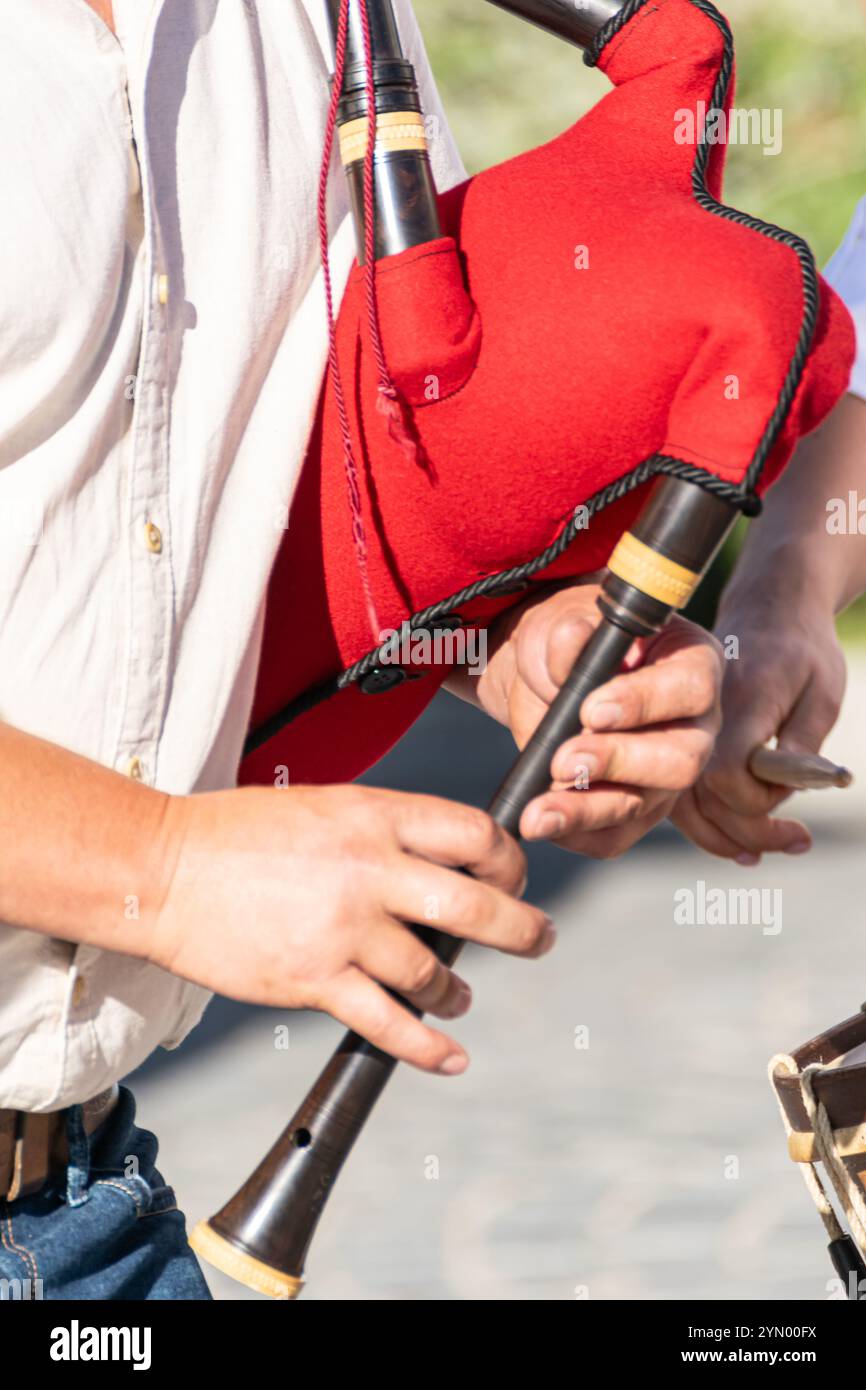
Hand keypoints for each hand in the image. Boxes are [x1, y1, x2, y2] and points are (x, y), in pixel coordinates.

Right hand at [151, 783, 552, 1073]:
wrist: (164, 870)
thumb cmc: (241, 834)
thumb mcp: (327, 806)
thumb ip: (387, 831)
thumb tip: (447, 865)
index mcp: (376, 816)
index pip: (477, 834)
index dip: (510, 862)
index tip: (513, 881)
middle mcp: (370, 869)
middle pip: (477, 907)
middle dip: (523, 930)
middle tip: (539, 940)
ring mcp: (343, 928)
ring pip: (434, 973)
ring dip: (456, 991)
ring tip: (458, 995)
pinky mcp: (313, 979)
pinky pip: (388, 1023)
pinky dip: (428, 1047)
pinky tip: (450, 1056)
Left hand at [472, 582, 722, 857]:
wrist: (539, 678)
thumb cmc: (567, 643)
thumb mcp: (563, 623)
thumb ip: (570, 635)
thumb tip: (573, 641)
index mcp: (690, 666)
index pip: (690, 689)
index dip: (644, 703)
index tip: (590, 709)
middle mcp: (690, 726)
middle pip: (680, 760)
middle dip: (618, 762)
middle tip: (564, 760)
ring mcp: (664, 776)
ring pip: (643, 805)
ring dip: (587, 810)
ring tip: (538, 812)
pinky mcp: (635, 811)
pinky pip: (614, 837)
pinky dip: (575, 834)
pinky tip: (542, 824)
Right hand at [672, 595, 845, 862]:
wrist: (769, 609)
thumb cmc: (803, 650)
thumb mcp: (823, 691)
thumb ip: (805, 740)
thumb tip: (795, 784)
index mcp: (738, 705)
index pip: (729, 779)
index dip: (761, 803)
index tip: (797, 793)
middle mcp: (701, 721)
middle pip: (706, 803)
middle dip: (752, 832)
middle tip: (800, 840)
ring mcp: (684, 731)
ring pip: (687, 808)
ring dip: (726, 839)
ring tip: (766, 850)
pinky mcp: (681, 740)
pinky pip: (683, 797)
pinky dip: (708, 825)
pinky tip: (739, 841)